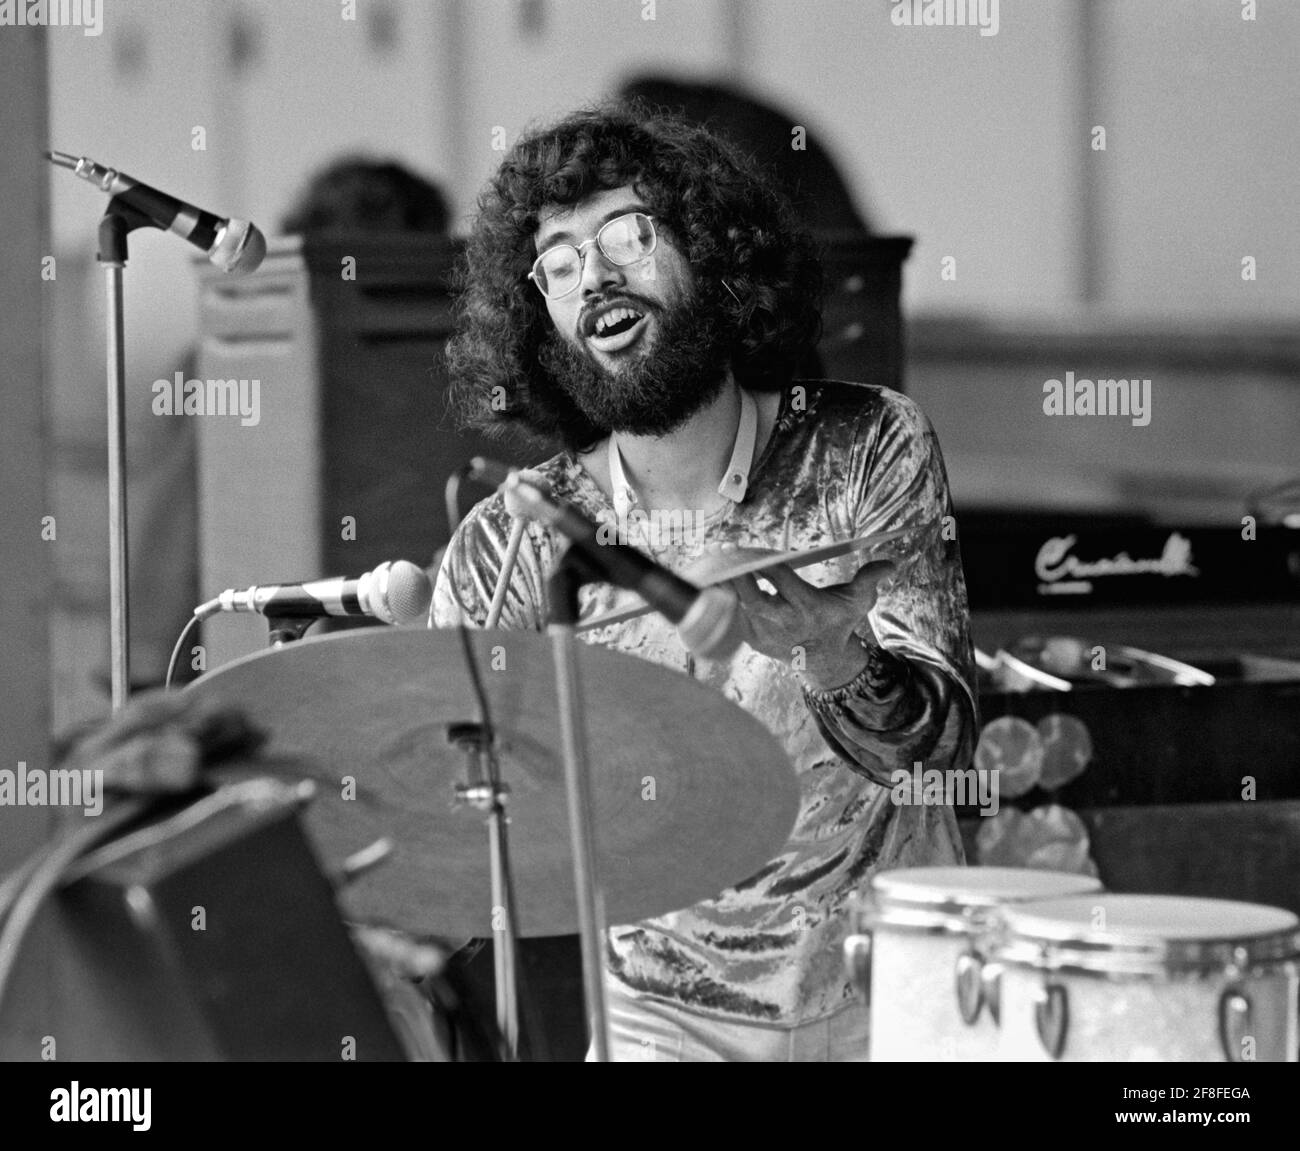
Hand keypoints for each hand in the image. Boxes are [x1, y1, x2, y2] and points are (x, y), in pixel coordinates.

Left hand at [718, 550, 895, 689]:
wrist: (823, 659)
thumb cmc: (839, 622)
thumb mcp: (859, 602)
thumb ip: (870, 580)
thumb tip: (892, 563)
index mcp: (808, 608)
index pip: (782, 582)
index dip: (765, 564)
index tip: (751, 547)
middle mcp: (784, 623)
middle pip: (754, 599)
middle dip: (737, 576)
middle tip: (724, 548)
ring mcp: (764, 633)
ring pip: (736, 607)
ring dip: (721, 584)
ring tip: (709, 558)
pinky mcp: (750, 638)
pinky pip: (729, 616)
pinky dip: (717, 598)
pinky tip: (708, 577)